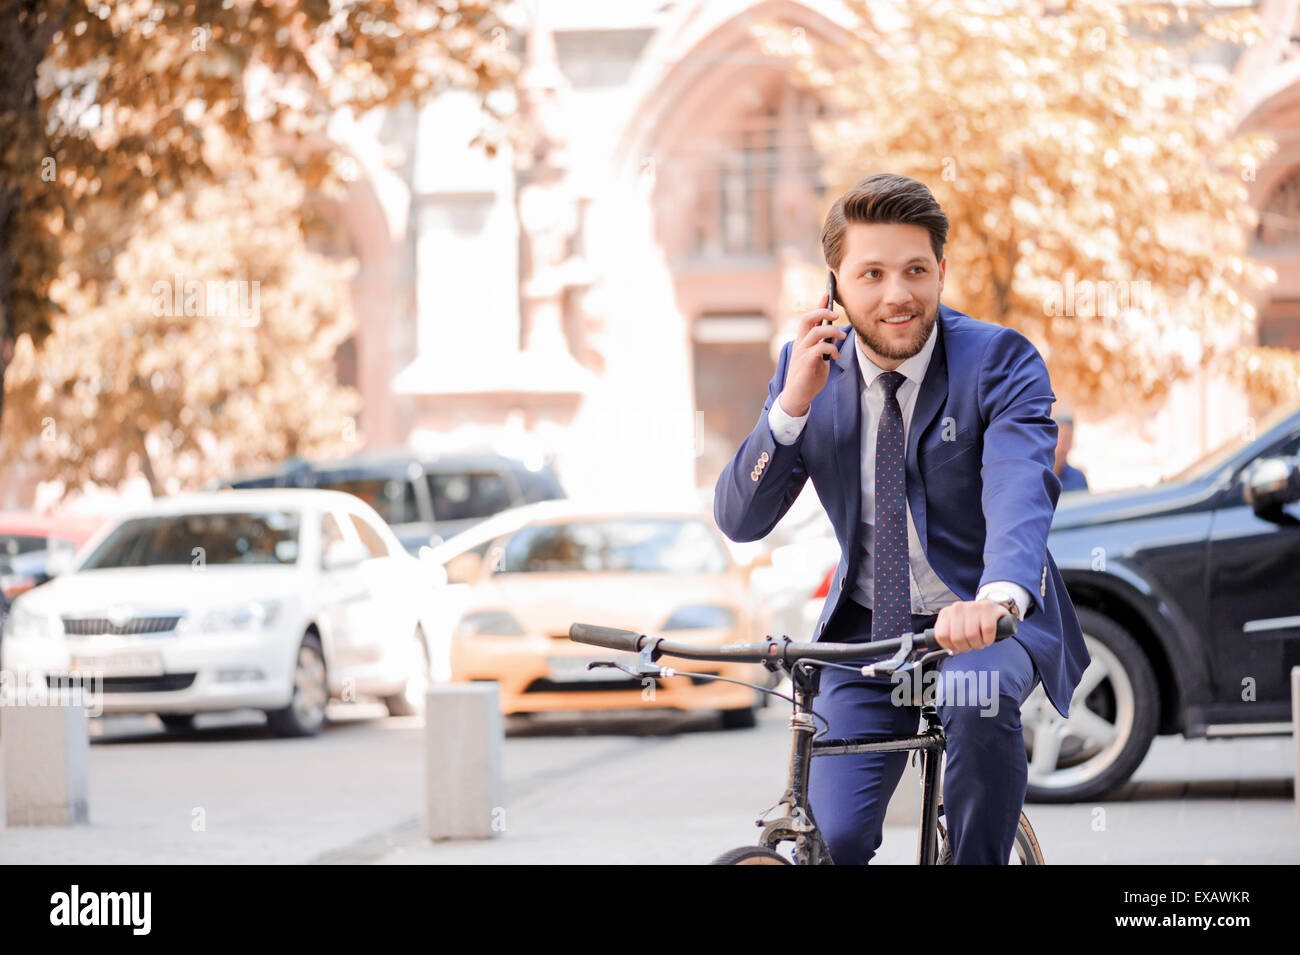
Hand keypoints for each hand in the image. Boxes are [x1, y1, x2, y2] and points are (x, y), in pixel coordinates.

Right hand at [776, 293, 848, 416]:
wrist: (797, 397)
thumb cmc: (808, 377)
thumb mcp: (819, 358)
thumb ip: (824, 345)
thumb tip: (834, 334)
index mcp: (802, 341)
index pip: (809, 318)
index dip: (818, 305)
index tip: (827, 293)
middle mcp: (800, 343)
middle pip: (807, 318)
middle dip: (823, 312)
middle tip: (837, 315)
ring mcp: (801, 352)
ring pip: (815, 332)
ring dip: (832, 331)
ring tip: (842, 338)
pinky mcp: (805, 363)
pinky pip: (820, 348)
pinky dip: (832, 350)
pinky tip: (836, 358)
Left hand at [933, 599, 1008, 653]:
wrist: (991, 609)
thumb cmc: (972, 622)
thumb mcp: (955, 628)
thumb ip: (947, 638)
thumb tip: (944, 650)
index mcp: (946, 613)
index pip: (941, 636)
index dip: (951, 647)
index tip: (957, 647)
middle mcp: (957, 607)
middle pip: (957, 639)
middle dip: (966, 647)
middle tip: (971, 644)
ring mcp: (973, 606)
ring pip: (972, 636)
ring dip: (978, 644)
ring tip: (980, 640)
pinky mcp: (988, 608)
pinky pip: (987, 631)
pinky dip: (988, 638)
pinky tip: (988, 636)